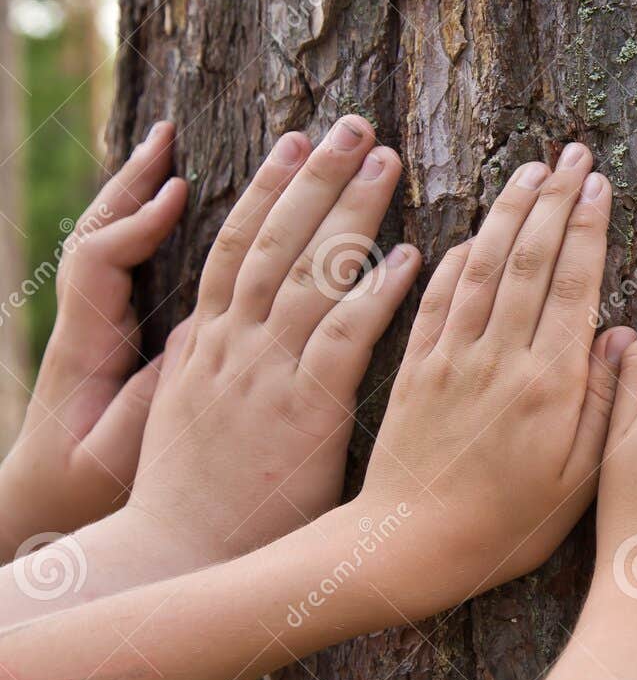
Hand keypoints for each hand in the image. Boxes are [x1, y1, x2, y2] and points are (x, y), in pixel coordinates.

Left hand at [0, 123, 186, 555]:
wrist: (44, 508)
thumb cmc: (87, 490)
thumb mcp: (121, 456)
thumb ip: (148, 400)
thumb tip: (181, 345)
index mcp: (85, 346)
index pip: (99, 263)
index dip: (134, 224)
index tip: (178, 194)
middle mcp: (84, 323)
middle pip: (98, 233)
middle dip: (133, 183)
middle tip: (169, 137)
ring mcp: (94, 322)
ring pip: (110, 241)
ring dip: (138, 193)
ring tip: (169, 148)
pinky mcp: (112, 332)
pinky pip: (128, 264)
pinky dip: (149, 225)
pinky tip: (178, 206)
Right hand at [125, 117, 416, 567]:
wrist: (179, 555)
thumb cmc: (192, 496)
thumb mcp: (180, 413)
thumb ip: (196, 361)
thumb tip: (206, 321)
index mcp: (209, 341)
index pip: (239, 243)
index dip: (271, 187)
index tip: (299, 141)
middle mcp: (235, 344)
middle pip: (276, 239)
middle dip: (317, 176)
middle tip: (359, 124)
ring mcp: (267, 373)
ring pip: (312, 273)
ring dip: (353, 212)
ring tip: (390, 160)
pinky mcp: (304, 410)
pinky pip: (346, 337)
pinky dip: (377, 292)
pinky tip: (414, 256)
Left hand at [355, 144, 633, 600]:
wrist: (408, 548)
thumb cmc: (507, 528)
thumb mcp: (578, 480)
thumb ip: (607, 404)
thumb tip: (625, 334)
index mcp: (548, 383)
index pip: (572, 283)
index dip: (587, 226)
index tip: (600, 183)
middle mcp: (499, 357)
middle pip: (529, 258)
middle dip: (553, 199)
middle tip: (572, 154)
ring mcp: (451, 358)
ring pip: (483, 265)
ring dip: (507, 213)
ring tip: (529, 172)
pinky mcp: (414, 369)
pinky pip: (436, 298)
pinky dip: (455, 258)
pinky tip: (470, 234)